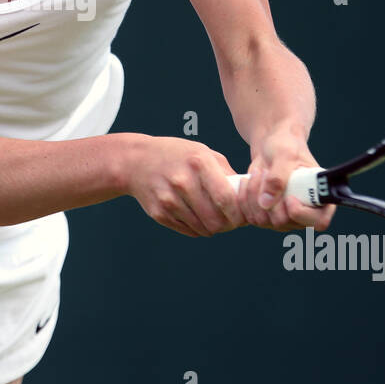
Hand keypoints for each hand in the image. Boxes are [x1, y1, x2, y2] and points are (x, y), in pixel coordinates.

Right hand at [127, 136, 245, 236]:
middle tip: (231, 222)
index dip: (238, 214)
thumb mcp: (203, 153)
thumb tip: (248, 197)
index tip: (242, 216)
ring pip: (203, 229)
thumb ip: (227, 173)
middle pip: (215, 219)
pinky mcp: (159, 213)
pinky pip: (188, 231)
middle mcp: (182, 182)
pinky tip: (196, 217)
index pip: (226, 199)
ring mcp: (168, 199)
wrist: (136, 161)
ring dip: (213, 228)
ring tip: (214, 219)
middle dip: (228, 225)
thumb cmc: (177, 155)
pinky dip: (197, 229)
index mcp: (198, 163)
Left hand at [237, 128, 334, 231]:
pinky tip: (248, 181)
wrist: (271, 147)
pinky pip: (251, 217)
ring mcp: (285, 216)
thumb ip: (278, 177)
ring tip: (258, 173)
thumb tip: (266, 203)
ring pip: (264, 221)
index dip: (301, 213)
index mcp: (320, 196)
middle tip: (265, 172)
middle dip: (269, 196)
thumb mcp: (284, 155)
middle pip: (284, 222)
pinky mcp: (267, 215)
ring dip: (254, 195)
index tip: (288, 197)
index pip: (318, 221)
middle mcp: (304, 211)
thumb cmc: (286, 146)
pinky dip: (245, 199)